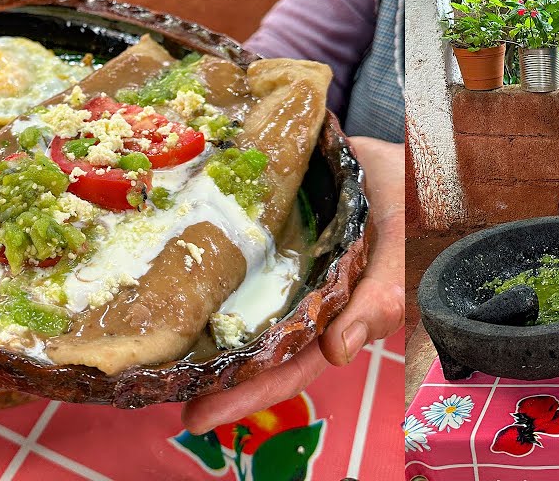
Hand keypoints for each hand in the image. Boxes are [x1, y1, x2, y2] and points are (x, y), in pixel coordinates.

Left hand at [182, 136, 404, 433]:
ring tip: (149, 340)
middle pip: (255, 346)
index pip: (291, 364)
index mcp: (336, 313)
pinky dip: (201, 262)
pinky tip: (163, 268)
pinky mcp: (269, 226)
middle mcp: (305, 296)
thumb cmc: (410, 198)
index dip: (250, 393)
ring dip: (198, 324)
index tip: (200, 414)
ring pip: (238, 304)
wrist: (404, 145)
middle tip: (157, 386)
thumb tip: (338, 352)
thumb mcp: (403, 246)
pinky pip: (233, 249)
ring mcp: (284, 264)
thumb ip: (381, 298)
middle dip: (211, 372)